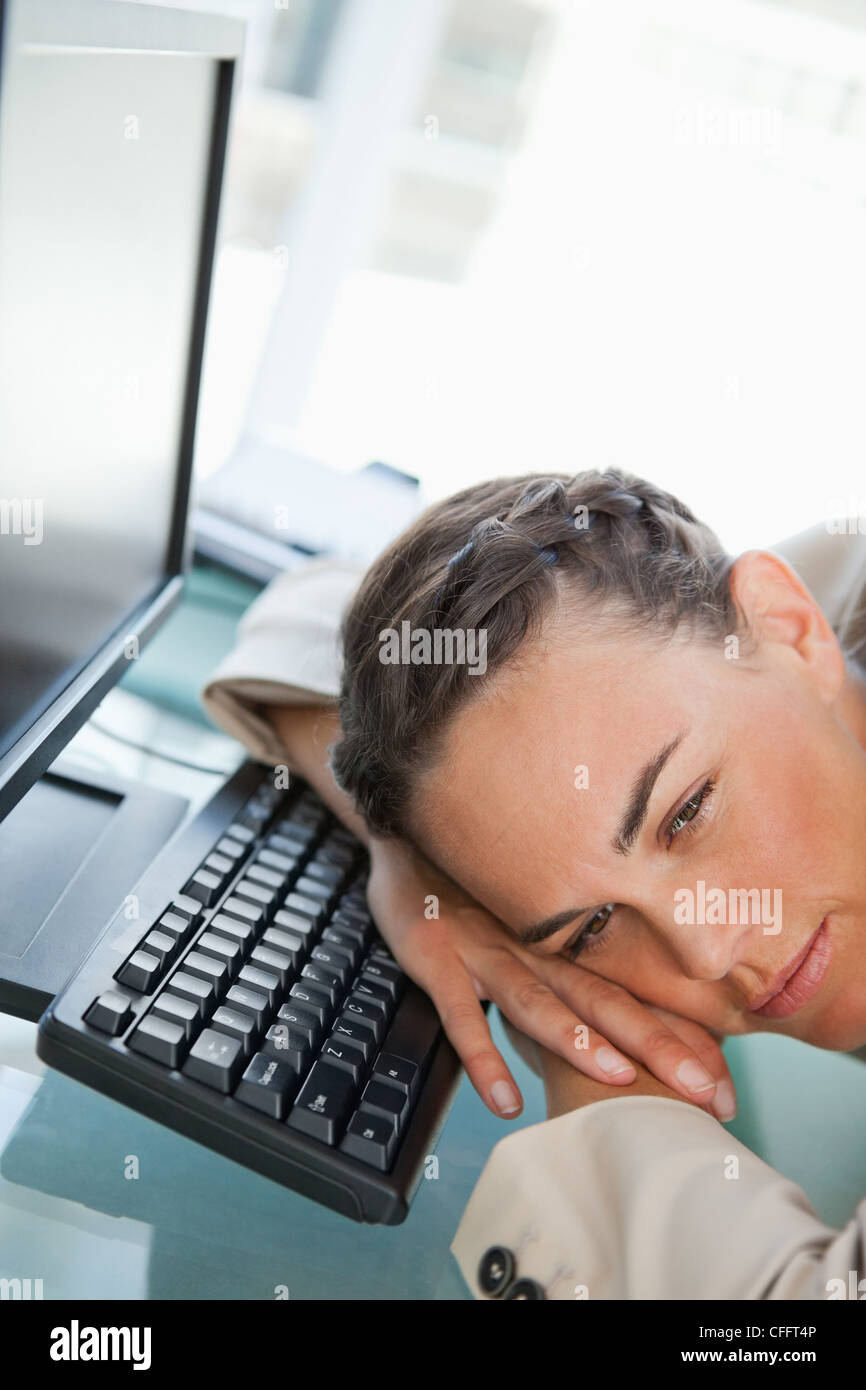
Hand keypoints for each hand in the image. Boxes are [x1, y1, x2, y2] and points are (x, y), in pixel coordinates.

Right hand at [364, 837, 736, 1121]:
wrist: (406, 832)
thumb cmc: (471, 890)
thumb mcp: (527, 922)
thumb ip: (570, 967)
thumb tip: (626, 1024)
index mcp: (563, 945)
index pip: (634, 994)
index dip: (680, 1037)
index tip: (726, 1088)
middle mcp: (536, 948)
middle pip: (605, 999)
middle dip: (659, 1045)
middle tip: (708, 1091)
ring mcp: (487, 952)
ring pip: (539, 1000)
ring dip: (579, 1040)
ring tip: (619, 1079)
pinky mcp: (438, 957)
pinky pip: (461, 1015)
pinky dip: (483, 1058)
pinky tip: (504, 1101)